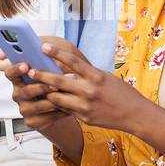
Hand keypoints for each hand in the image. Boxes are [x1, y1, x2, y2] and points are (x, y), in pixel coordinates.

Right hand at [0, 50, 68, 129]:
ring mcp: (25, 108)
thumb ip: (46, 51)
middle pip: (23, 91)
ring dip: (52, 99)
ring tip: (65, 94)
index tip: (26, 65)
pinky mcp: (33, 121)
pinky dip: (58, 111)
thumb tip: (44, 44)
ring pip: (36, 105)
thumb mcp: (53, 60)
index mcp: (19, 77)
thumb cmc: (57, 77)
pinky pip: (45, 117)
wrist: (65, 103)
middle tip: (53, 83)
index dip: (15, 68)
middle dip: (39, 86)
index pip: (9, 71)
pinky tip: (68, 106)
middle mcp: (19, 93)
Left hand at [27, 37, 148, 131]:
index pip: (72, 62)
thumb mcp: (105, 77)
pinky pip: (65, 110)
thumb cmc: (121, 92)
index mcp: (95, 76)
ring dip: (46, 92)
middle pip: (58, 81)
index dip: (56, 53)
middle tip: (30, 70)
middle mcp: (88, 91)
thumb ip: (87, 74)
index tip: (43, 47)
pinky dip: (57, 104)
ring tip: (37, 87)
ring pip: (56, 98)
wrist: (134, 114)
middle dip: (41, 75)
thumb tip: (67, 69)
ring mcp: (84, 106)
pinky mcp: (83, 118)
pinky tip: (50, 100)